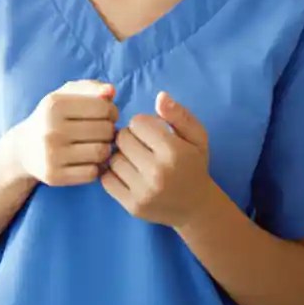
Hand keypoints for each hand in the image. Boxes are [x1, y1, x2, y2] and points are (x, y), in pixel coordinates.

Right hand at [12, 80, 118, 185]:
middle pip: (105, 131)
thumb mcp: (65, 95)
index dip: (111, 111)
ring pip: (101, 153)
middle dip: (109, 131)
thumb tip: (111, 91)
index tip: (105, 116)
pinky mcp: (54, 176)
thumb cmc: (52, 118)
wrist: (22, 149)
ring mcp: (51, 155)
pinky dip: (95, 167)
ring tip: (96, 145)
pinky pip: (92, 173)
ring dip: (105, 150)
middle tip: (101, 133)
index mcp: (54, 105)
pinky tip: (87, 161)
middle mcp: (51, 130)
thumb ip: (90, 87)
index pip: (104, 108)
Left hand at [102, 91, 214, 229]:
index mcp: (173, 152)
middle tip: (141, 146)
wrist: (196, 208)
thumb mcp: (197, 137)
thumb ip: (179, 115)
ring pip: (113, 159)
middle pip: (122, 139)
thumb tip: (160, 96)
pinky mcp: (132, 206)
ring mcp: (143, 191)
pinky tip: (127, 174)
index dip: (143, 124)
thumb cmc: (194, 166)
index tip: (151, 133)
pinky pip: (106, 180)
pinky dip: (112, 174)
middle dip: (129, 138)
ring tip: (135, 161)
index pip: (137, 123)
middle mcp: (157, 172)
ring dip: (120, 156)